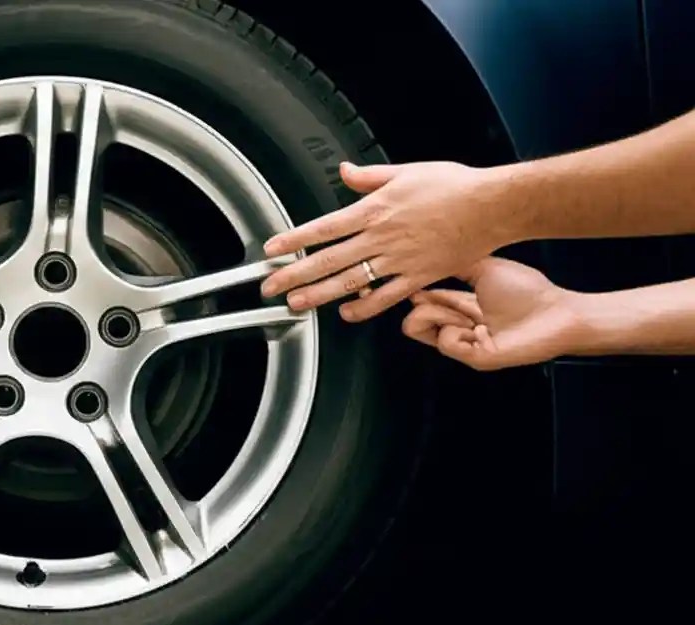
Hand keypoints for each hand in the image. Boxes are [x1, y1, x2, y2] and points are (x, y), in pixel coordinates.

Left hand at [260, 160, 517, 321]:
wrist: (493, 206)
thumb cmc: (455, 186)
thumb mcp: (406, 172)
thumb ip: (369, 177)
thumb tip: (344, 172)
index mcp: (374, 209)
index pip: (323, 227)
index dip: (294, 240)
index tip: (272, 250)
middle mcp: (381, 237)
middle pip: (328, 259)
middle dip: (294, 274)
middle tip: (270, 287)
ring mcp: (399, 260)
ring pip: (350, 281)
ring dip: (319, 294)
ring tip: (295, 304)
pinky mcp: (418, 276)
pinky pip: (385, 297)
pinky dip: (364, 308)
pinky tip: (346, 313)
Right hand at [401, 257, 581, 370]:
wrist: (556, 311)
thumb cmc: (528, 291)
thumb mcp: (484, 269)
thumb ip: (457, 265)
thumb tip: (429, 255)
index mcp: (464, 309)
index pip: (426, 304)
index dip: (417, 293)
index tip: (412, 282)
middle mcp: (462, 328)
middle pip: (414, 322)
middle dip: (423, 305)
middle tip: (441, 299)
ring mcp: (466, 345)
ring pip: (421, 329)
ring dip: (441, 315)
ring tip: (468, 314)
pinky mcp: (474, 358)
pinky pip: (445, 343)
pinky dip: (457, 331)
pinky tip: (479, 327)